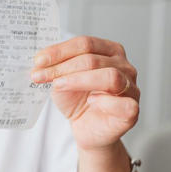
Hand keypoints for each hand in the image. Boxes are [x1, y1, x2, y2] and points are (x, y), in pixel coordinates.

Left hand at [31, 36, 139, 152]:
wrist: (85, 127)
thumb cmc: (77, 100)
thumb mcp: (61, 79)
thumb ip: (55, 67)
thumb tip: (40, 61)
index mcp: (110, 51)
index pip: (86, 43)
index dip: (60, 51)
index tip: (38, 60)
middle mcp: (124, 66)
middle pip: (93, 60)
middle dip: (63, 67)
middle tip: (39, 75)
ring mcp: (132, 88)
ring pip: (110, 77)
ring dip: (78, 80)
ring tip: (58, 86)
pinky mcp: (132, 110)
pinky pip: (123, 103)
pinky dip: (105, 101)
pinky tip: (91, 101)